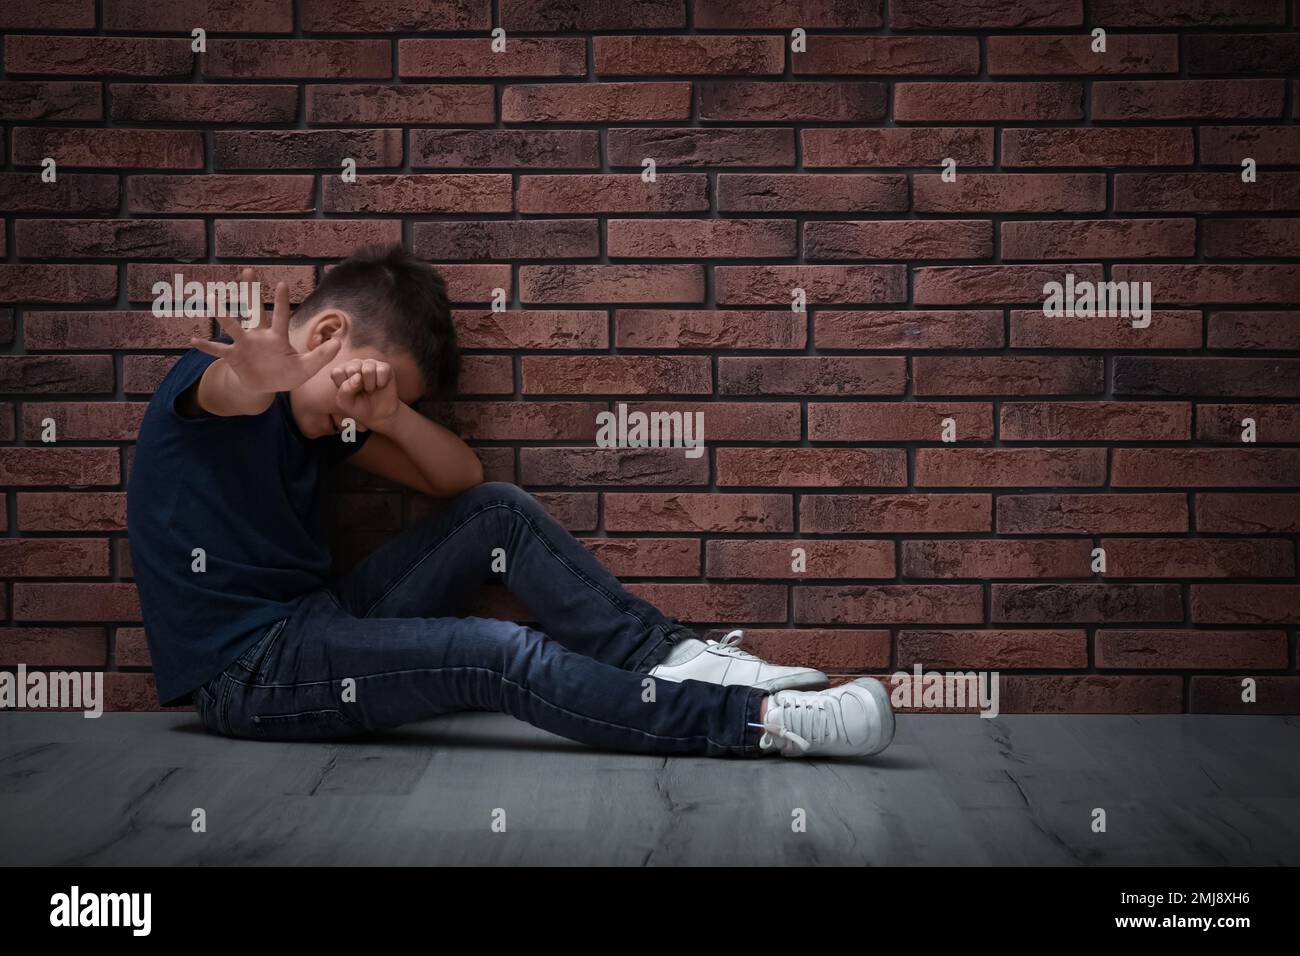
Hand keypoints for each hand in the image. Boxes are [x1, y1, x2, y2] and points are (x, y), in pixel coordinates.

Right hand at [189, 269, 340, 395]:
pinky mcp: (234, 357)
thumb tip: (338, 342)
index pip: (281, 316)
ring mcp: (244, 345)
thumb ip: (321, 356)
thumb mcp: (307, 368)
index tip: (281, 283)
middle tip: (248, 272)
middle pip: (254, 310)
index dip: (281, 301)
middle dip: (251, 292)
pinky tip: (193, 341)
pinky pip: (218, 350)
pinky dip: (207, 346)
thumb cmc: (286, 374)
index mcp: (278, 337)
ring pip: (232, 326)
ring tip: (212, 299)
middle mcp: (259, 336)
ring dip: (223, 314)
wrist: (266, 387)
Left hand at [331, 358, 400, 432]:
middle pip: (352, 369)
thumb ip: (345, 389)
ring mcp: (370, 364)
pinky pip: (382, 371)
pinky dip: (381, 383)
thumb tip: (358, 377)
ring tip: (371, 389)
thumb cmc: (358, 407)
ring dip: (370, 385)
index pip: (338, 372)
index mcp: (342, 370)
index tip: (349, 394)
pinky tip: (380, 386)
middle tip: (362, 392)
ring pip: (368, 369)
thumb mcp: (345, 403)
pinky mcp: (385, 367)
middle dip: (357, 386)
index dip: (344, 386)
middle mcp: (355, 364)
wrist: (378, 415)